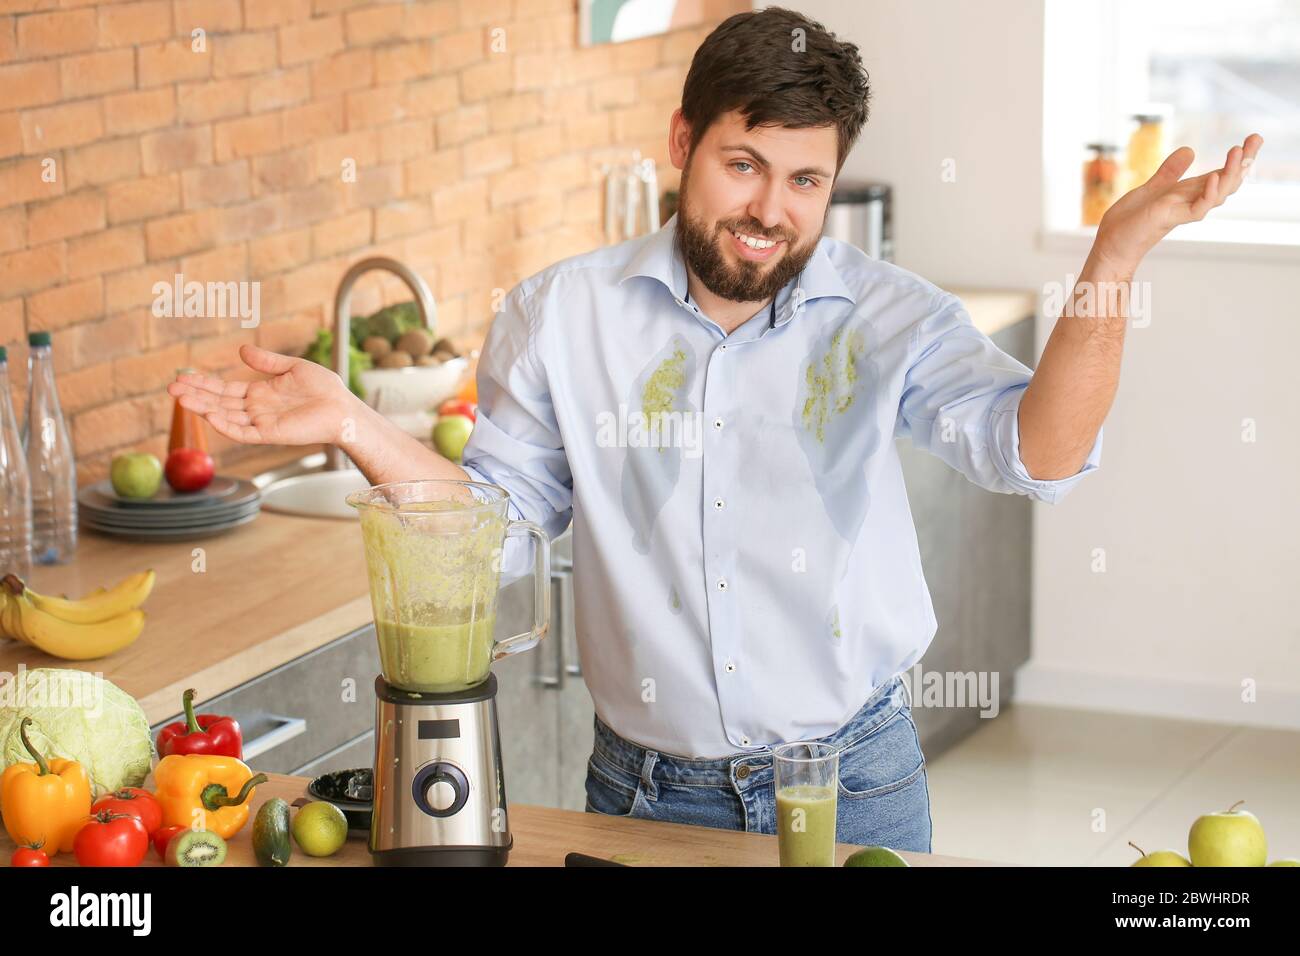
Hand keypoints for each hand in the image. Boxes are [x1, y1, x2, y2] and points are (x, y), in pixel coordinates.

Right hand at [166, 344, 360, 446]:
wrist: (344, 408)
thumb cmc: (325, 389)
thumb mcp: (293, 367)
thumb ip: (267, 361)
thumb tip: (241, 350)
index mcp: (260, 394)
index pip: (225, 390)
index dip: (204, 384)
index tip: (182, 377)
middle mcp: (257, 409)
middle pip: (219, 402)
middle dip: (195, 395)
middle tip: (170, 388)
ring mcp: (262, 423)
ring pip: (226, 416)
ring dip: (203, 408)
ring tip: (181, 399)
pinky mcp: (271, 434)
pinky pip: (243, 432)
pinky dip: (226, 425)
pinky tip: (209, 415)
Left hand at [1092, 133, 1263, 274]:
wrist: (1109, 247)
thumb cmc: (1128, 223)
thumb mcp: (1151, 189)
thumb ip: (1170, 172)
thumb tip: (1190, 150)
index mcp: (1187, 193)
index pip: (1220, 174)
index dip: (1237, 158)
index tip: (1253, 138)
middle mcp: (1190, 202)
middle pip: (1226, 181)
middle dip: (1243, 161)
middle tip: (1257, 138)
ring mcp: (1182, 211)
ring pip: (1217, 194)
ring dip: (1230, 172)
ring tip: (1237, 151)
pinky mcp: (1170, 219)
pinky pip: (1196, 209)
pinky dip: (1207, 194)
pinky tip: (1213, 178)